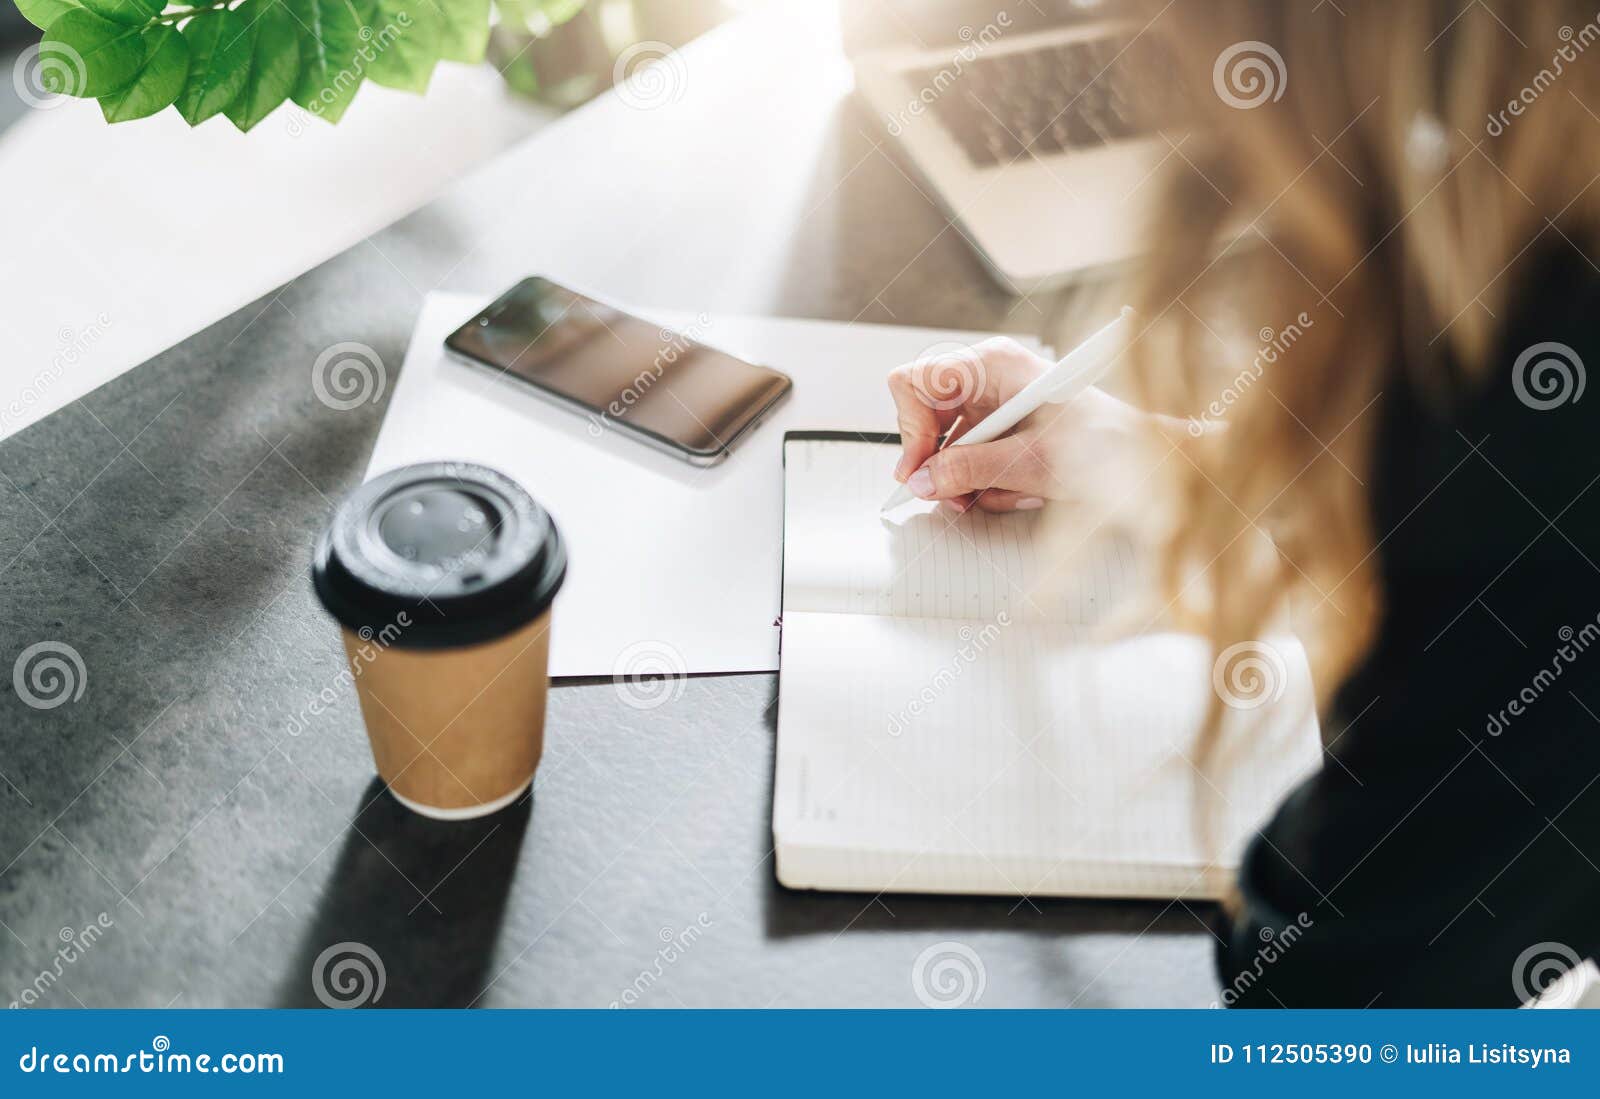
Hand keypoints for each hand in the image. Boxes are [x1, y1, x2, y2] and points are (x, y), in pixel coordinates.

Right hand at [887, 337, 1150, 512]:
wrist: (1149, 462)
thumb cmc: (1107, 446)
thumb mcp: (1032, 463)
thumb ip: (970, 470)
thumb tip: (923, 480)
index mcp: (992, 364)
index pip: (915, 383)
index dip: (911, 429)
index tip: (923, 470)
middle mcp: (986, 377)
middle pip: (925, 419)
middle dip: (940, 464)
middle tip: (956, 497)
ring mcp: (992, 404)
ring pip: (945, 447)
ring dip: (967, 481)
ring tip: (1004, 494)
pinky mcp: (1002, 429)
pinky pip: (969, 459)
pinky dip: (985, 483)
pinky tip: (1017, 490)